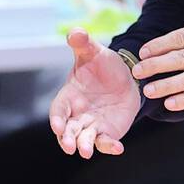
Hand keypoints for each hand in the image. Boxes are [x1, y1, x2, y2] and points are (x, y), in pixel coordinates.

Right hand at [49, 29, 140, 157]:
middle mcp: (78, 114)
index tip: (58, 126)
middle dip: (66, 139)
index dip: (57, 119)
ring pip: (84, 139)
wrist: (126, 76)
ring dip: (84, 146)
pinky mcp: (108, 131)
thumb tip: (75, 32)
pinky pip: (106, 142)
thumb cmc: (103, 65)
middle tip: (69, 146)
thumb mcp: (94, 52)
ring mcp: (92, 125)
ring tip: (86, 152)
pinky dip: (110, 147)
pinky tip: (118, 148)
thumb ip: (83, 44)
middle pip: (67, 131)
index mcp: (69, 96)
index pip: (58, 110)